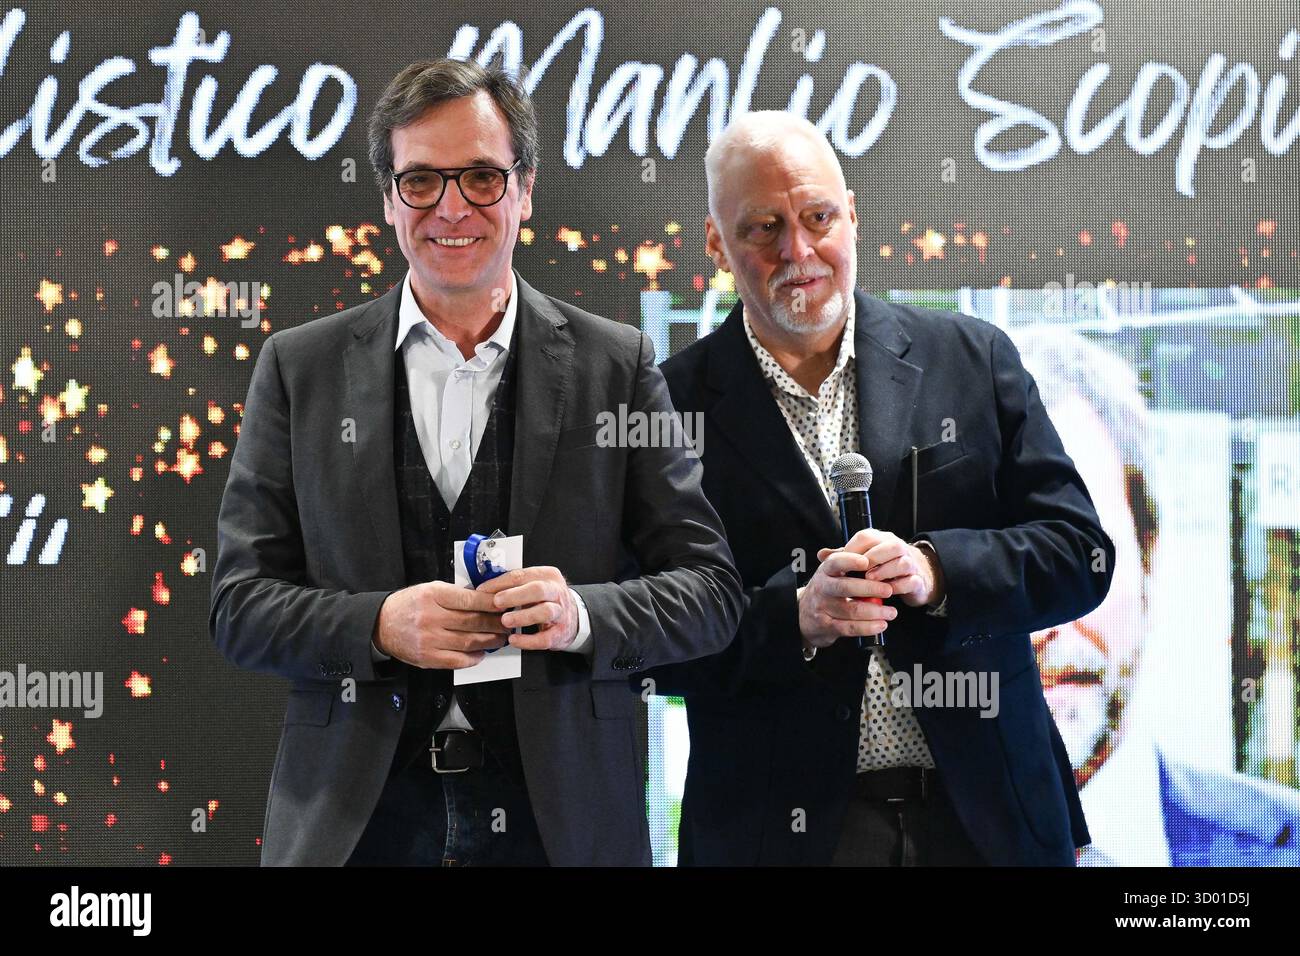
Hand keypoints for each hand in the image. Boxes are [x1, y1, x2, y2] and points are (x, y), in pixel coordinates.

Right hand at [373, 581, 508, 668]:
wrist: (382, 624)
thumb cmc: (409, 605)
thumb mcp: (430, 589)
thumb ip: (455, 595)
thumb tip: (486, 601)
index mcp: (433, 595)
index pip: (470, 600)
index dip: (492, 604)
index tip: (504, 605)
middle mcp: (431, 617)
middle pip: (473, 622)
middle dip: (495, 623)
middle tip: (507, 623)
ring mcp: (429, 639)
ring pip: (469, 642)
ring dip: (489, 641)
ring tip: (499, 638)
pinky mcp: (427, 657)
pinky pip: (457, 660)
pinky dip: (473, 658)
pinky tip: (481, 653)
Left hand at [475, 566, 578, 651]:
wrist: (572, 618)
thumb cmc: (547, 600)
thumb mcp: (534, 585)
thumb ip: (514, 585)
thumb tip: (485, 589)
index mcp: (548, 576)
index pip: (522, 575)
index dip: (500, 582)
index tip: (484, 590)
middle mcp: (556, 592)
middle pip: (538, 590)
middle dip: (515, 595)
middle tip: (497, 602)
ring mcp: (560, 613)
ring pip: (545, 612)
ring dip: (522, 616)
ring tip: (505, 621)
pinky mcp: (560, 633)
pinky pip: (545, 638)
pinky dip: (528, 640)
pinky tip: (514, 640)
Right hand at [798, 549, 896, 648]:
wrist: (804, 615)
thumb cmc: (826, 589)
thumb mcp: (831, 572)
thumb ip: (847, 561)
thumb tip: (871, 549)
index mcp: (826, 571)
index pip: (836, 562)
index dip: (850, 561)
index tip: (867, 562)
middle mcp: (823, 588)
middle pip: (845, 587)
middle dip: (869, 589)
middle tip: (888, 590)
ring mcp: (824, 608)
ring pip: (851, 610)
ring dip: (874, 612)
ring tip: (891, 612)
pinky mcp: (827, 626)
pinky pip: (850, 627)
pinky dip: (867, 627)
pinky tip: (881, 624)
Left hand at [816, 529, 944, 608]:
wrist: (912, 578)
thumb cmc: (882, 567)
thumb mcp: (862, 560)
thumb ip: (843, 557)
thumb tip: (821, 554)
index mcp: (881, 539)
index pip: (867, 536)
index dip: (854, 548)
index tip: (844, 562)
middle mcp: (898, 548)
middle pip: (891, 545)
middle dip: (874, 558)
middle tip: (861, 571)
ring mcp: (910, 563)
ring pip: (902, 562)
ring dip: (885, 571)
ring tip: (871, 580)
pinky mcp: (917, 580)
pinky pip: (910, 581)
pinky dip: (898, 586)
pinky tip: (887, 592)